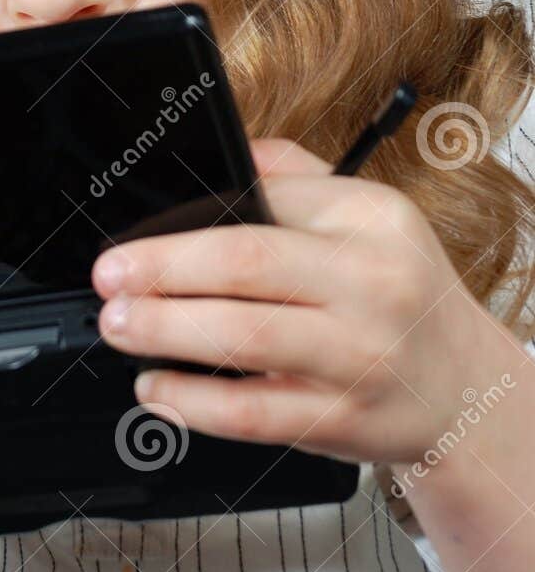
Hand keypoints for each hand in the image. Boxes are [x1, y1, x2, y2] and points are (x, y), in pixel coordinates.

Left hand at [92, 137, 522, 466]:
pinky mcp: (343, 420)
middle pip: (246, 264)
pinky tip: (157, 388)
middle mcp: (371, 284)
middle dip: (162, 268)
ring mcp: (359, 356)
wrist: (463, 388)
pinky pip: (254, 415)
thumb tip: (222, 151)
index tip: (131, 232)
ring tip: (119, 323)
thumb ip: (295, 178)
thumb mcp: (369, 217)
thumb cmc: (399, 293)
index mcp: (370, 220)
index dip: (187, 220)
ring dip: (167, 330)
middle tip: (109, 275)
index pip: (263, 202)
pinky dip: (193, 403)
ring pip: (245, 338)